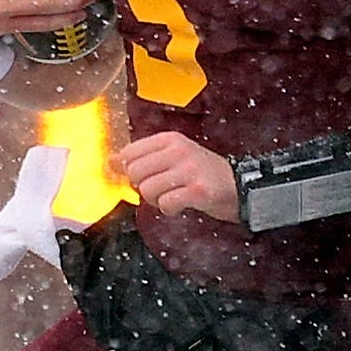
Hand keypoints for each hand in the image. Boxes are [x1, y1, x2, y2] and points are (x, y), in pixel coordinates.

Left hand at [117, 131, 238, 221]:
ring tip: (172, 197)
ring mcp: (189, 170)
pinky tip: (180, 206)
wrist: (240, 186)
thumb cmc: (203, 174)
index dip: (129, 170)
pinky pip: (166, 204)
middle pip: (135, 172)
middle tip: (160, 189)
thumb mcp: (175, 156)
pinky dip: (168, 210)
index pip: (130, 152)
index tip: (142, 177)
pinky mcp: (198, 191)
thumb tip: (110, 161)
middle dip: (142, 187)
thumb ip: (145, 157)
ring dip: (156, 200)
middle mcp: (179, 151)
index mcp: (171, 140)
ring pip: (147, 190)